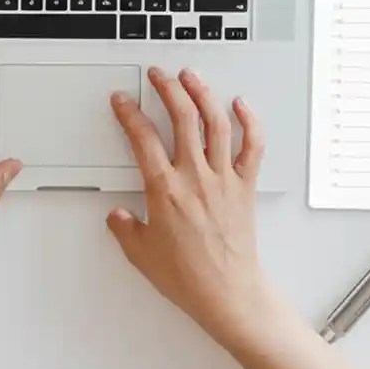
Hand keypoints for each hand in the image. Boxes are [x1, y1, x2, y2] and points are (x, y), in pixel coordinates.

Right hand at [107, 67, 266, 339]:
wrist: (227, 293)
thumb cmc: (188, 277)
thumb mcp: (141, 253)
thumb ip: (125, 228)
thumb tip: (118, 216)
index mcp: (165, 189)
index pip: (142, 138)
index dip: (129, 113)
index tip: (122, 101)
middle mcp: (195, 177)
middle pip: (182, 117)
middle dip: (167, 88)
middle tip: (158, 75)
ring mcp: (223, 178)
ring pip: (215, 122)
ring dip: (202, 93)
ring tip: (192, 77)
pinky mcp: (245, 187)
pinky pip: (252, 146)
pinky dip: (249, 121)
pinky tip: (241, 105)